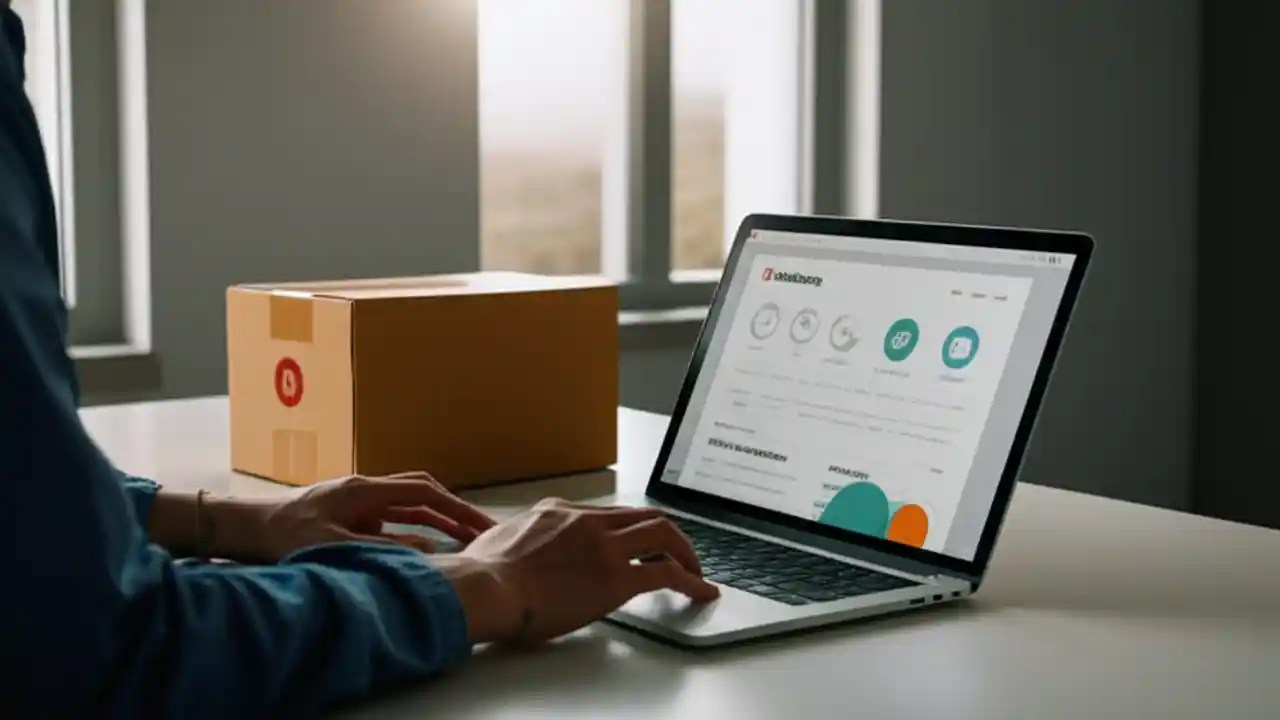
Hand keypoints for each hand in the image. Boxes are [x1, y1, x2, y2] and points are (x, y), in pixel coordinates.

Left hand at [208, 472, 496, 562]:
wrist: (244, 528)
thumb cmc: (281, 537)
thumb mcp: (334, 546)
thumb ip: (384, 548)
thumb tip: (429, 549)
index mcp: (363, 490)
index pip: (423, 492)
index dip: (456, 507)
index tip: (482, 525)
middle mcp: (366, 490)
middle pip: (424, 494)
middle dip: (456, 511)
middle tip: (486, 531)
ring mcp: (359, 502)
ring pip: (412, 506)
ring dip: (440, 520)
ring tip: (469, 540)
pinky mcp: (352, 516)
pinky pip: (395, 520)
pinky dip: (418, 530)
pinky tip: (431, 548)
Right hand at [433, 498, 719, 644]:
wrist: (485, 588)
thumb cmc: (480, 574)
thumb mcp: (496, 541)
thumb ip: (513, 542)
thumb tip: (503, 550)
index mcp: (559, 512)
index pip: (607, 515)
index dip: (627, 529)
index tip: (635, 543)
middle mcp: (587, 522)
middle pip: (642, 517)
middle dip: (667, 534)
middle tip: (678, 552)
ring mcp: (605, 547)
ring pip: (662, 536)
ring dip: (685, 552)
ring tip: (696, 571)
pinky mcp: (616, 578)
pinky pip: (665, 574)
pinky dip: (689, 581)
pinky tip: (700, 591)